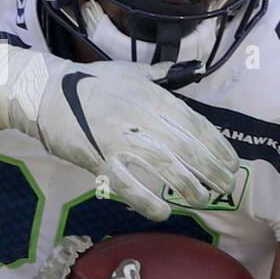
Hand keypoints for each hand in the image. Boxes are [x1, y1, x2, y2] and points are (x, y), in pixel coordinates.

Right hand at [19, 54, 239, 219]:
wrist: (47, 93)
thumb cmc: (92, 82)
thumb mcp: (131, 70)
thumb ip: (161, 73)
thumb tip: (191, 67)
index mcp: (153, 96)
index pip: (196, 125)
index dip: (218, 148)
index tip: (232, 164)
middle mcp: (142, 118)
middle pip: (188, 150)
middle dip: (212, 172)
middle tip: (225, 188)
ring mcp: (121, 141)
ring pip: (165, 169)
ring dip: (189, 188)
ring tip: (202, 200)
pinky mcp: (100, 161)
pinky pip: (130, 187)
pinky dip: (149, 202)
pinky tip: (164, 212)